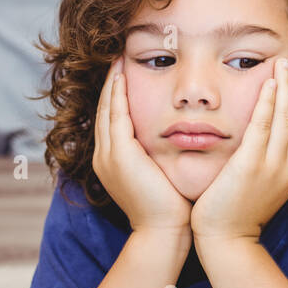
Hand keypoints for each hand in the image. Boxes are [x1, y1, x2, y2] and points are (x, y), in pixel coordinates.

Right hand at [92, 56, 192, 234]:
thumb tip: (181, 133)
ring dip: (112, 82)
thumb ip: (163, 152)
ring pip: (107, 108)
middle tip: (116, 55)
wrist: (165, 231)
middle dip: (110, 82)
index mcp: (115, 159)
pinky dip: (117, 94)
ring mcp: (109, 155)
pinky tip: (122, 75)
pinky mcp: (119, 155)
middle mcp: (106, 155)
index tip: (126, 70)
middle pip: (105, 108)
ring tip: (117, 58)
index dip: (117, 93)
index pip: (113, 116)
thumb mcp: (163, 172)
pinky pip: (115, 115)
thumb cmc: (173, 205)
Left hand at [190, 56, 287, 243]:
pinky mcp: (252, 164)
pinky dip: (268, 102)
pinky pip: (264, 125)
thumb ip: (269, 163)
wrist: (227, 240)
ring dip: (285, 87)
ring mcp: (274, 166)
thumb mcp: (262, 186)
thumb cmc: (236, 214)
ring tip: (282, 65)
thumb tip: (268, 142)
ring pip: (286, 116)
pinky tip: (268, 84)